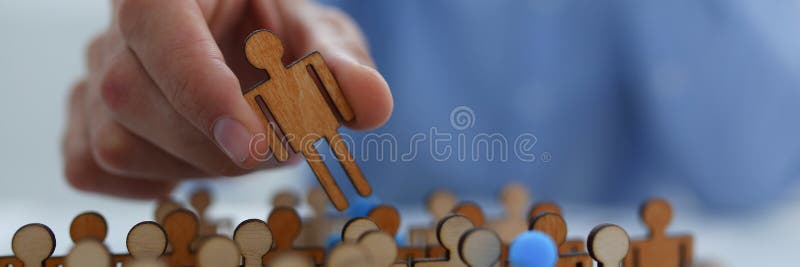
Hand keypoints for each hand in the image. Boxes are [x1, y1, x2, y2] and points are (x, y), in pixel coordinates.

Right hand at [63, 0, 392, 197]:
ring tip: (246, 148)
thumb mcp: (321, 39)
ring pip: (114, 143)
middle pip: (132, 99)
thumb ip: (343, 66)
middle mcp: (118, 28)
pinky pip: (91, 166)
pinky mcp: (86, 118)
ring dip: (193, 168)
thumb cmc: (280, 36)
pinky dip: (148, 181)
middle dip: (214, 145)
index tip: (254, 143)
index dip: (200, 91)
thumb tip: (372, 102)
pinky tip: (192, 160)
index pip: (158, 29)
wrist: (248, 43)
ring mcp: (93, 74)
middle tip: (280, 147)